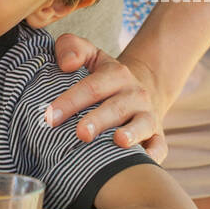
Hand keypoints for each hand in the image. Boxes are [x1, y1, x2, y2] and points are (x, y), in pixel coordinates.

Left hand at [50, 34, 167, 162]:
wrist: (138, 91)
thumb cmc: (102, 77)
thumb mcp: (89, 55)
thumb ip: (71, 47)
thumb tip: (67, 64)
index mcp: (116, 74)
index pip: (91, 87)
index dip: (70, 101)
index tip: (50, 116)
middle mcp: (135, 94)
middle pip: (114, 108)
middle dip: (97, 121)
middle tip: (80, 133)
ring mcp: (148, 115)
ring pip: (141, 125)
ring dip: (130, 134)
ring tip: (118, 141)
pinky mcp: (157, 135)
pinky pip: (159, 146)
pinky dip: (154, 154)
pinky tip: (145, 161)